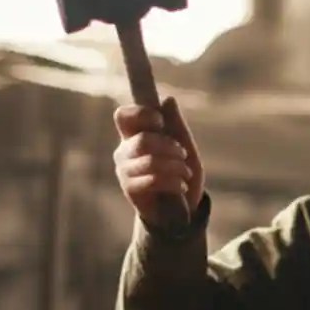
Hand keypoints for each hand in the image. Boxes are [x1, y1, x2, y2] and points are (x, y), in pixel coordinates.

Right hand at [112, 96, 205, 229]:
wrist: (184, 210)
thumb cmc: (182, 174)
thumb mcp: (185, 148)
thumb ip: (176, 125)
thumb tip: (167, 99)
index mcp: (135, 135)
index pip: (124, 116)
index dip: (142, 115)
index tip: (160, 122)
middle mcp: (125, 150)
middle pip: (142, 139)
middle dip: (170, 146)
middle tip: (182, 155)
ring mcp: (124, 170)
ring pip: (150, 160)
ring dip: (175, 167)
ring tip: (186, 174)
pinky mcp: (129, 189)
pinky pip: (152, 179)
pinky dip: (173, 182)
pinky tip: (181, 187)